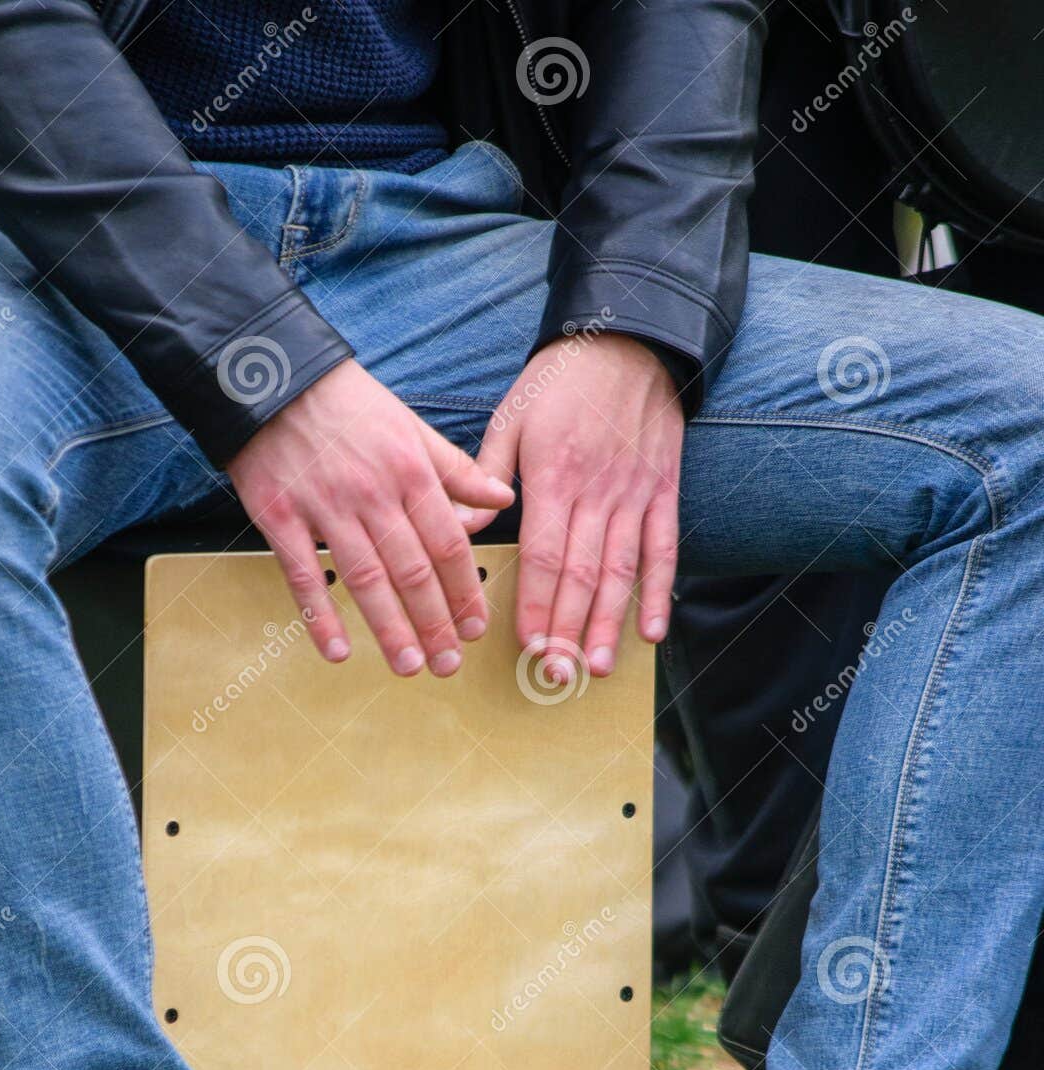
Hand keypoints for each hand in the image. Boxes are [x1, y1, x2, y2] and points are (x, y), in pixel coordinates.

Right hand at [227, 361, 514, 676]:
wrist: (272, 376)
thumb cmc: (346, 404)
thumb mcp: (411, 426)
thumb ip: (456, 469)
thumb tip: (503, 500)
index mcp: (409, 471)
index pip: (447, 543)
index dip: (464, 591)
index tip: (476, 629)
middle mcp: (371, 493)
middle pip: (412, 570)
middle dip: (435, 623)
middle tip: (448, 665)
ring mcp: (324, 508)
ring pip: (365, 579)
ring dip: (390, 629)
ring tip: (409, 667)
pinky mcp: (279, 518)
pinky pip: (302, 575)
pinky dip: (320, 616)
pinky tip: (338, 651)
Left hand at [478, 333, 683, 679]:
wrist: (631, 339)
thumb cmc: (562, 379)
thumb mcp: (512, 414)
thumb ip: (485, 472)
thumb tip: (462, 522)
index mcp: (552, 474)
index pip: (544, 554)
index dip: (537, 604)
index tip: (526, 644)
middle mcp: (596, 490)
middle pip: (581, 573)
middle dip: (567, 629)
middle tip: (555, 674)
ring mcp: (633, 494)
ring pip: (621, 570)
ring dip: (608, 623)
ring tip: (594, 667)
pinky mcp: (662, 490)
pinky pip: (662, 549)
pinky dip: (658, 592)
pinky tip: (651, 632)